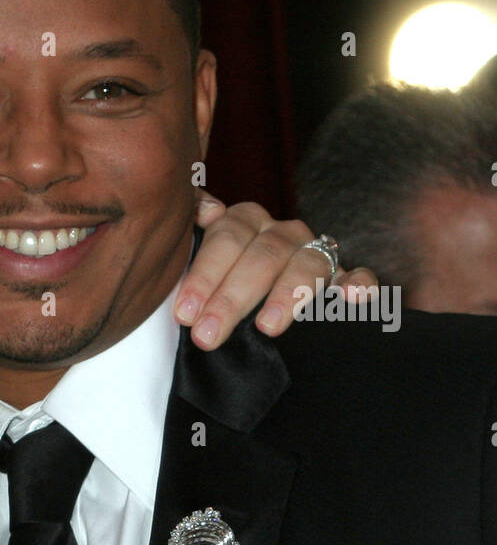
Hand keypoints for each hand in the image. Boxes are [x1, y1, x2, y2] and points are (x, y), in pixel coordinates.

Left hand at [174, 194, 378, 349]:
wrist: (250, 303)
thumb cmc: (217, 284)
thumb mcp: (196, 258)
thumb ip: (194, 227)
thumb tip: (206, 209)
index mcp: (246, 223)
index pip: (226, 238)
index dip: (203, 275)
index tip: (184, 315)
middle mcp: (282, 233)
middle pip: (262, 256)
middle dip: (232, 298)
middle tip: (207, 335)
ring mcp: (315, 254)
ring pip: (307, 264)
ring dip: (288, 294)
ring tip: (267, 327)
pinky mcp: (344, 278)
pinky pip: (360, 275)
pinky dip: (359, 284)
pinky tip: (353, 298)